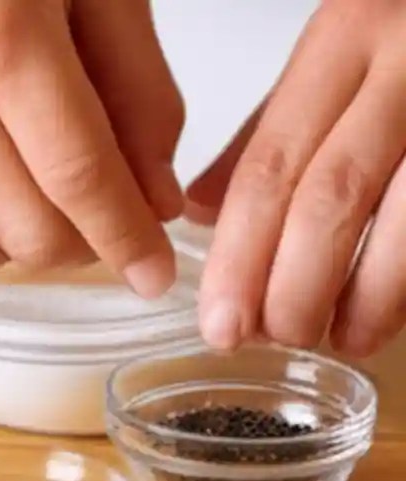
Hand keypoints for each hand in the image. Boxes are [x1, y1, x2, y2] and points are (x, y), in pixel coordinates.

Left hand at [187, 0, 405, 356]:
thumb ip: (270, 130)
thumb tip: (198, 210)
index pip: (271, 166)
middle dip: (293, 288)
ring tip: (338, 338)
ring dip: (365, 299)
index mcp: (344, 39)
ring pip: (404, 223)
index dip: (238, 257)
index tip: (218, 321)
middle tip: (272, 338)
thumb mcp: (342, 51)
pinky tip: (387, 315)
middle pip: (330, 199)